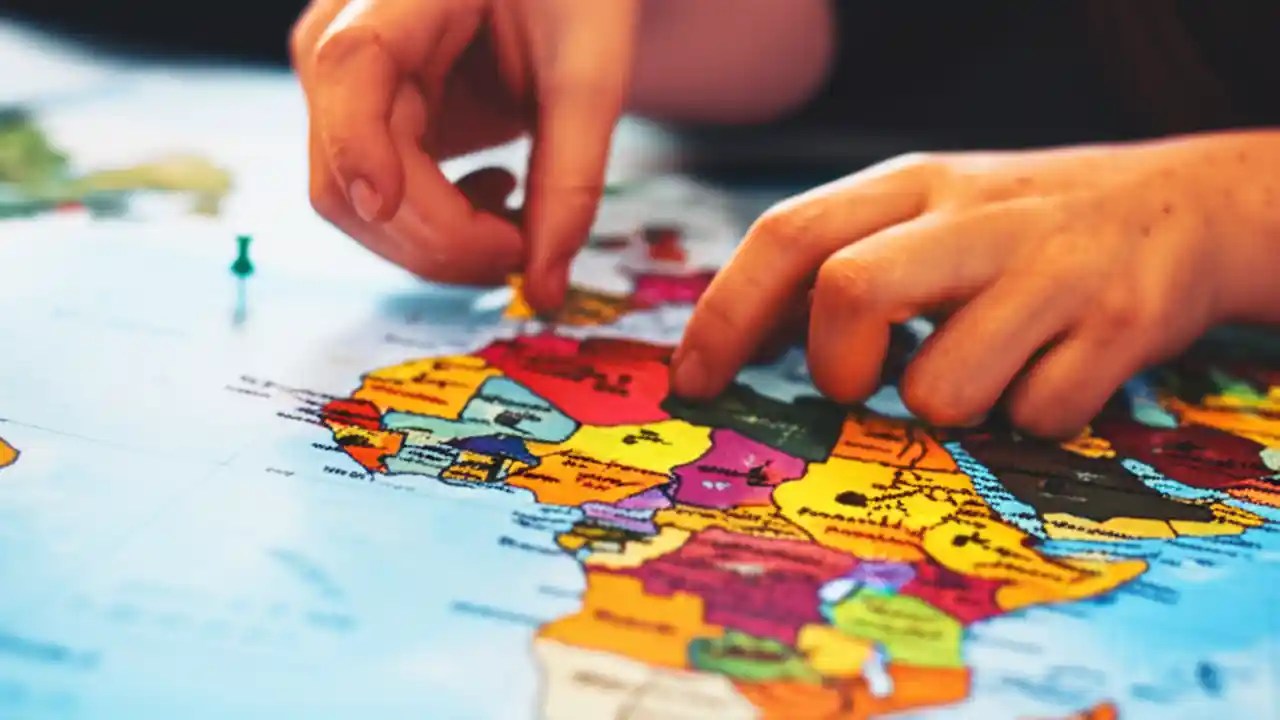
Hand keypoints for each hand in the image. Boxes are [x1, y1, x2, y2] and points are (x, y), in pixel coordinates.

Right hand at [291, 0, 636, 305]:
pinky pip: (382, 207)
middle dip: (437, 238)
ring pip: (357, 208)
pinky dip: (442, 228)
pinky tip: (499, 195)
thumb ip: (571, 178)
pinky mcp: (366, 130)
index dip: (359, 143)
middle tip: (526, 249)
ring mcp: (345, 96)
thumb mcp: (591, 70)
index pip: (350, 66)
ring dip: (441, 244)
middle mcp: (342, 45)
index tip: (390, 204)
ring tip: (521, 219)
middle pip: (348, 175)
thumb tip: (545, 292)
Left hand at [673, 133, 1279, 437]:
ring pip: (944, 384)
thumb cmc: (1020, 229)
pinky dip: (1029, 420)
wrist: (1189, 203)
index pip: (789, 235)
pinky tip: (1051, 377)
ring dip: (946, 408)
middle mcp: (976, 216)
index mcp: (913, 184)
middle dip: (834, 367)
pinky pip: (1036, 416)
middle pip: (852, 290)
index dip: (724, 316)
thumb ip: (836, 264)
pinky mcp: (1123, 325)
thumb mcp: (925, 215)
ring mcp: (1054, 269)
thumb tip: (731, 341)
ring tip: (980, 377)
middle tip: (855, 389)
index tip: (695, 384)